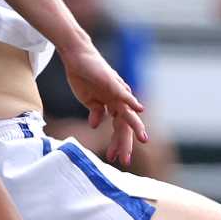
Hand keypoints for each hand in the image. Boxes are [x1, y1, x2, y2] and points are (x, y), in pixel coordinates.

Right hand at [60, 43, 146, 166]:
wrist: (77, 58)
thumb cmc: (84, 77)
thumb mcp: (88, 100)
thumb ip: (95, 112)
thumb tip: (96, 126)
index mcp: (111, 107)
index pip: (118, 129)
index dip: (117, 144)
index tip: (114, 159)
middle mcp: (117, 101)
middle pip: (123, 126)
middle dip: (125, 143)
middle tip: (125, 161)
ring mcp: (116, 92)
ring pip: (127, 114)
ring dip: (135, 127)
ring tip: (143, 140)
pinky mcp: (112, 83)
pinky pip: (124, 94)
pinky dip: (132, 102)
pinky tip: (139, 110)